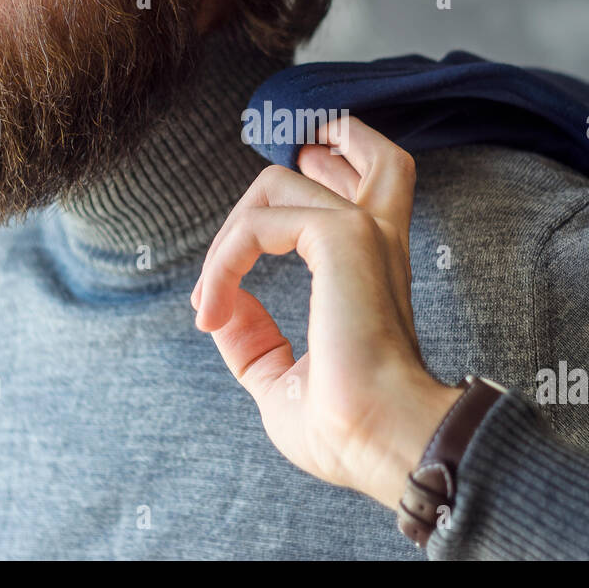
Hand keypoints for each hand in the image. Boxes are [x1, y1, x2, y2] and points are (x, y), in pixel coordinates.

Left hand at [191, 114, 464, 509]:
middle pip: (362, 148)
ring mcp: (361, 232)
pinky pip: (255, 224)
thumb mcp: (281, 380)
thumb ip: (254, 341)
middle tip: (243, 230)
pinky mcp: (340, 235)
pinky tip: (213, 309)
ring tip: (209, 295)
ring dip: (226, 236)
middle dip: (299, 154)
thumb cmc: (346, 427)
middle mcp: (376, 242)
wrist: (379, 440)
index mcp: (374, 271)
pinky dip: (222, 263)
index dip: (312, 192)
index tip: (243, 256)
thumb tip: (220, 309)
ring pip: (281, 179)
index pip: (367, 190)